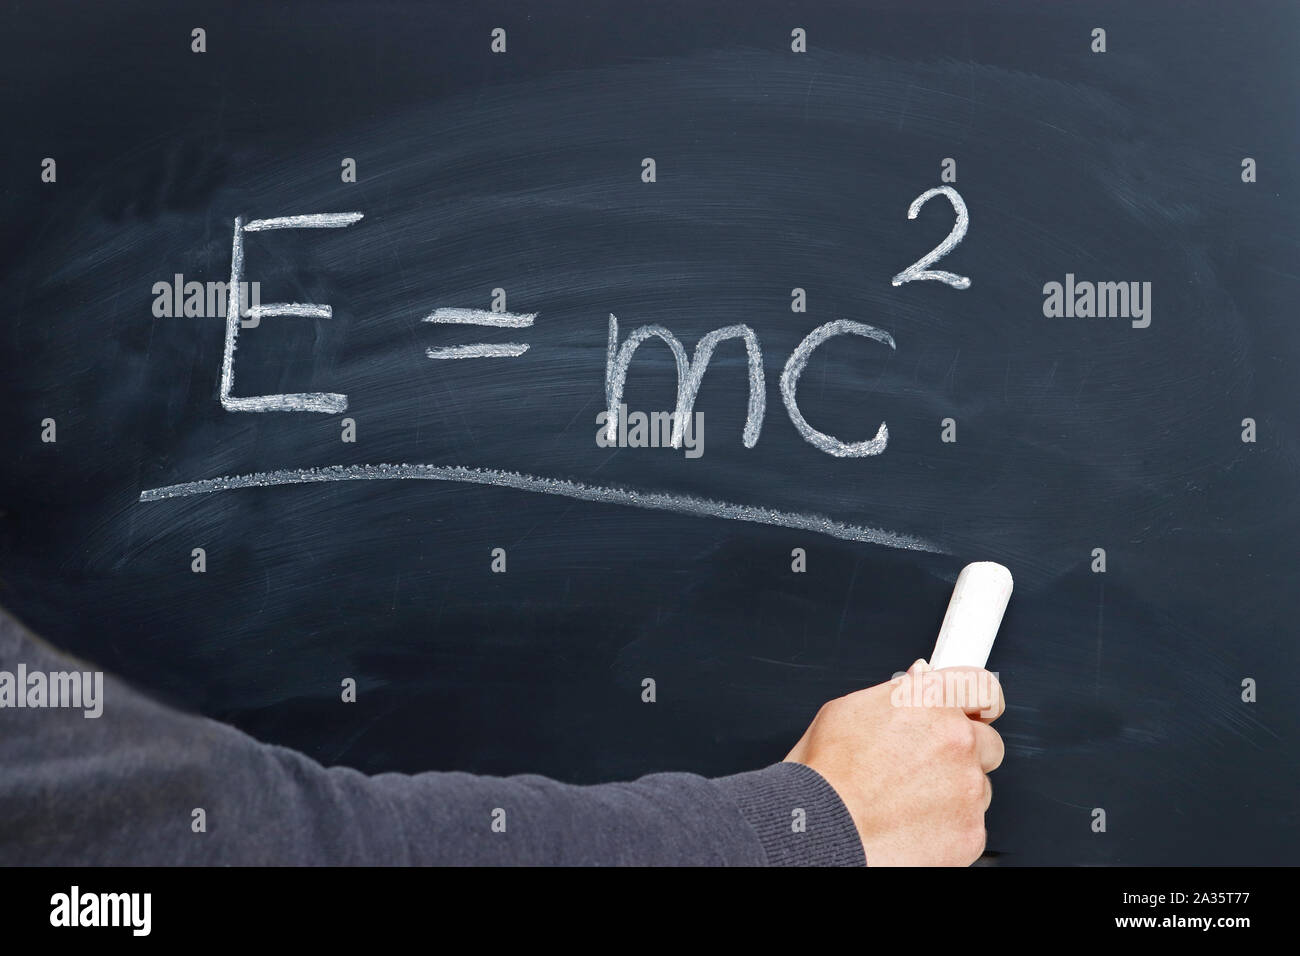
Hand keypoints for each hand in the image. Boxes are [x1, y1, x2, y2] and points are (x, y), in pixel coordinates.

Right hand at [784, 660, 1004, 865]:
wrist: (820, 831)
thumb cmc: (824, 776)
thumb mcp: (847, 712)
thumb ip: (896, 696)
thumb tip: (914, 686)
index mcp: (927, 700)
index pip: (981, 686)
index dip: (979, 701)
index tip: (977, 711)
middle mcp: (956, 739)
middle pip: (988, 741)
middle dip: (964, 752)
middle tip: (927, 764)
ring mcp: (968, 787)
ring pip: (979, 786)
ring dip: (955, 791)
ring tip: (907, 800)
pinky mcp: (971, 831)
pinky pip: (971, 824)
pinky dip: (949, 826)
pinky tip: (911, 823)